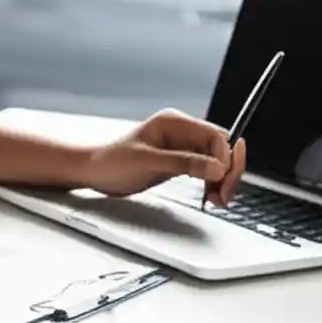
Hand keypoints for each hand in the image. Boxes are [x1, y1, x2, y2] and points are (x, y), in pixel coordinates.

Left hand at [81, 109, 246, 205]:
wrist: (93, 172)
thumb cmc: (110, 161)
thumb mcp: (147, 162)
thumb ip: (182, 163)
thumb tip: (216, 167)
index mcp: (174, 122)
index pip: (215, 136)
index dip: (224, 157)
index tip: (220, 178)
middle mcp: (181, 132)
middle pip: (221, 148)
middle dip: (228, 171)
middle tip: (224, 194)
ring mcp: (181, 147)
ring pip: (217, 161)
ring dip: (222, 180)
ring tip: (218, 199)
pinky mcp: (179, 162)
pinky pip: (206, 170)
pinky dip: (212, 183)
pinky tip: (211, 195)